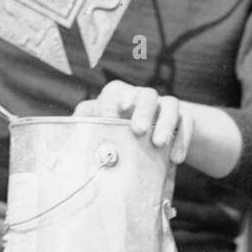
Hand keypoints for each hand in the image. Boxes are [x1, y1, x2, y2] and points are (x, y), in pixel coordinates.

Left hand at [74, 80, 193, 163]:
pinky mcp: (183, 119)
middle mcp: (143, 97)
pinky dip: (183, 138)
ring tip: (159, 144)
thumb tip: (64, 139)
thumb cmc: (115, 133)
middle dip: (143, 110)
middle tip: (138, 130)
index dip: (110, 103)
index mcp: (119, 96)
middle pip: (146, 94)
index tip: (107, 119)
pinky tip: (176, 159)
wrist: (147, 138)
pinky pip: (187, 122)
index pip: (114, 92)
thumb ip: (84, 128)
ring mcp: (164, 107)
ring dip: (166, 123)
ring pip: (171, 104)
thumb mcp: (98, 129)